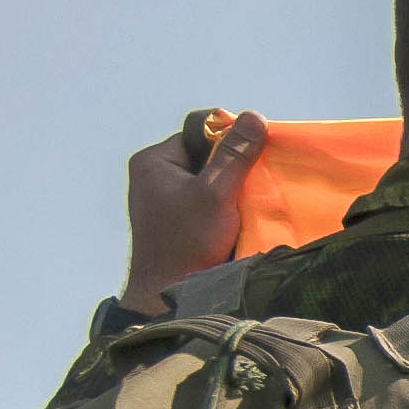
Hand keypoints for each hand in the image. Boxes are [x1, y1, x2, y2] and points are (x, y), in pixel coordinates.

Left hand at [123, 111, 261, 311]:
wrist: (169, 293)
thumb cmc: (187, 241)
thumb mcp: (216, 192)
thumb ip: (235, 154)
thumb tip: (255, 116)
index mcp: (153, 161)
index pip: (200, 135)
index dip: (230, 144)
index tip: (254, 162)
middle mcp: (153, 176)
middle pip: (205, 158)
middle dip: (233, 170)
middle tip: (253, 186)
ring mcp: (162, 200)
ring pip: (207, 182)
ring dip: (230, 192)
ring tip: (244, 206)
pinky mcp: (173, 221)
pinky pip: (204, 202)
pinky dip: (223, 209)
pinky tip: (235, 221)